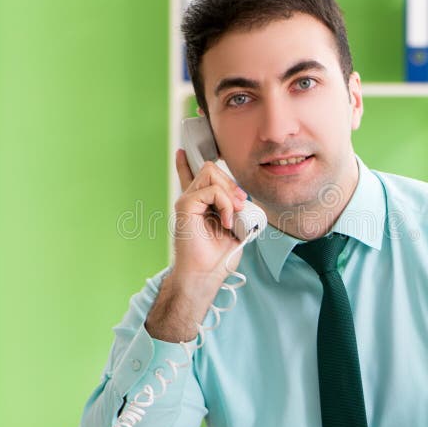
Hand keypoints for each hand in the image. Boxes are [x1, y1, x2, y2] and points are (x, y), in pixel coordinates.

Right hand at [145, 150, 246, 342]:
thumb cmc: (219, 256)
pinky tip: (226, 221)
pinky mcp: (185, 206)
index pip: (193, 175)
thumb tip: (242, 197)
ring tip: (233, 214)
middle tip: (239, 205)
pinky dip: (224, 204)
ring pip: (211, 173)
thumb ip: (234, 208)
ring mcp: (187, 201)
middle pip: (211, 169)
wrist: (206, 275)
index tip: (185, 151)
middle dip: (231, 183)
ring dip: (229, 193)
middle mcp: (191, 200)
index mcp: (200, 204)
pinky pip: (211, 191)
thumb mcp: (235, 226)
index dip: (191, 162)